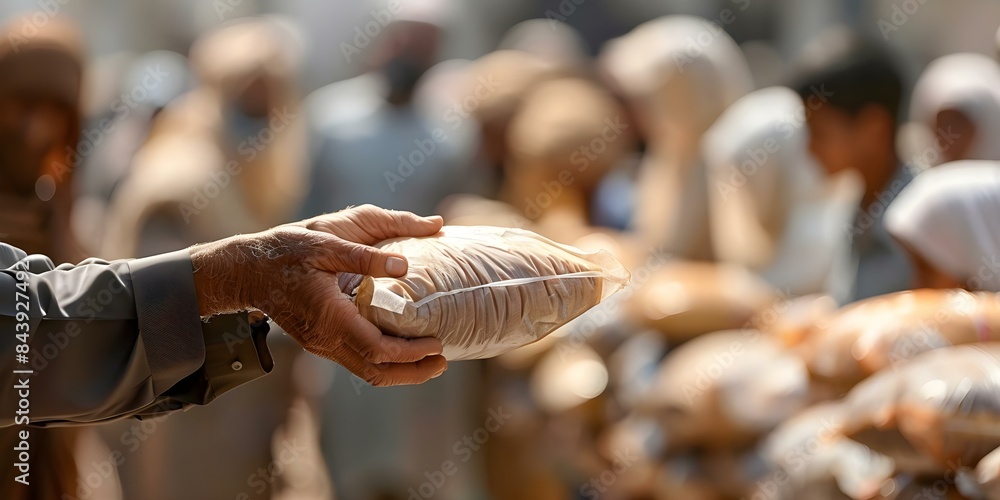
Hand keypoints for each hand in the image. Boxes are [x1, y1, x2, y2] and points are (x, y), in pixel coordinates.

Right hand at [190, 204, 446, 385]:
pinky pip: (357, 361)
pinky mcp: (321, 341)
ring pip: (367, 371)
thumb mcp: (326, 245)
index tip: (437, 344)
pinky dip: (384, 361)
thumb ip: (365, 256)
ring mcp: (322, 344)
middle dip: (413, 371)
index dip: (411, 353)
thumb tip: (404, 263)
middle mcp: (327, 339)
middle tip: (443, 361)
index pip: (379, 350)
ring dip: (400, 371)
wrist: (247, 270)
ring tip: (430, 361)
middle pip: (376, 371)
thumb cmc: (285, 253)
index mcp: (331, 318)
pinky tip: (401, 349)